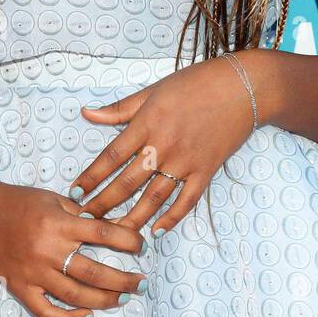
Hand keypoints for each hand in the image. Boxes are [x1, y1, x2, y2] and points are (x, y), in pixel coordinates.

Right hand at [0, 181, 146, 316]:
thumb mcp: (53, 199)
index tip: (142, 246)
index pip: (103, 234)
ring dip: (104, 301)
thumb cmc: (18, 202)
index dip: (128, 241)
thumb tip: (113, 228)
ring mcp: (33, 273)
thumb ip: (81, 215)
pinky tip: (85, 316)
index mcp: (58, 224)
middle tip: (141, 284)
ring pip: (75, 296)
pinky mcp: (21, 288)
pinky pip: (46, 312)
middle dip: (123, 281)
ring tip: (122, 299)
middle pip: (94, 272)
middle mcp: (47, 251)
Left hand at [71, 54, 256, 238]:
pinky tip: (157, 231)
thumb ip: (120, 108)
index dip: (91, 176)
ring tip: (114, 233)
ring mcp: (186, 161)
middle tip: (86, 219)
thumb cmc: (195, 83)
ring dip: (132, 217)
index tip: (75, 192)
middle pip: (127, 182)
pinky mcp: (206, 170)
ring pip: (154, 197)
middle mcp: (164, 146)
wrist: (242, 88)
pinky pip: (187, 200)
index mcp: (147, 123)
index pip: (111, 156)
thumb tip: (87, 113)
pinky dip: (172, 217)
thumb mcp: (153, 91)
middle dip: (104, 203)